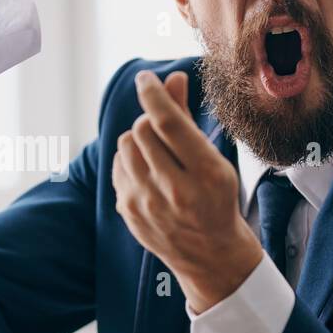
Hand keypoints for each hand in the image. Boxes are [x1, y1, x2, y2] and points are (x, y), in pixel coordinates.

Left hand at [111, 70, 263, 312]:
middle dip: (150, 120)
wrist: (209, 255)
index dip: (153, 94)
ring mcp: (147, 203)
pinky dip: (129, 160)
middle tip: (164, 130)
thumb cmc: (215, 199)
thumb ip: (187, 118)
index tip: (145, 78)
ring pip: (125, 144)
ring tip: (156, 153)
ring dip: (138, 139)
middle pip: (143, 129)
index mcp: (206, 174)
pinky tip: (147, 172)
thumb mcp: (213, 160)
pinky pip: (117, 165)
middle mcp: (174, 190)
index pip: (168, 123)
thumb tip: (172, 77)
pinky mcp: (127, 211)